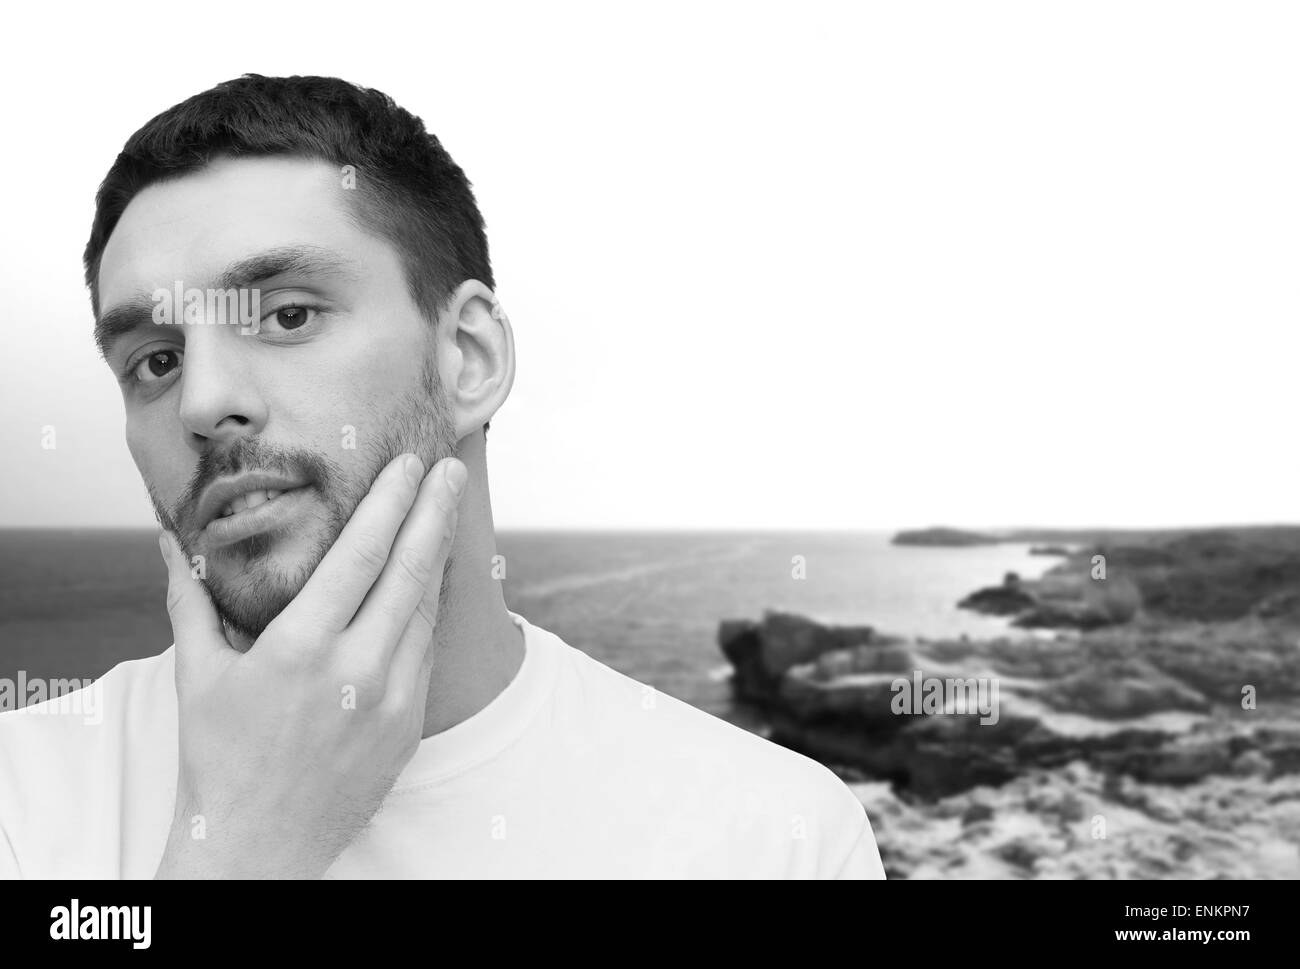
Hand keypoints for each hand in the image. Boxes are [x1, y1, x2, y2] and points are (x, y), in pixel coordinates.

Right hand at [154, 453, 466, 878]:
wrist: (257, 847)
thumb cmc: (218, 759)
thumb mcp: (197, 675)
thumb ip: (190, 600)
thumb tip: (170, 540)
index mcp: (300, 650)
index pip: (361, 555)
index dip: (390, 503)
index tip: (408, 466)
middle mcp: (355, 671)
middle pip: (411, 572)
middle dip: (434, 512)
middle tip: (449, 469)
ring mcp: (392, 701)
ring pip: (426, 611)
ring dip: (437, 558)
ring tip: (443, 515)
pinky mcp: (410, 727)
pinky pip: (427, 653)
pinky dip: (429, 612)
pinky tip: (430, 584)